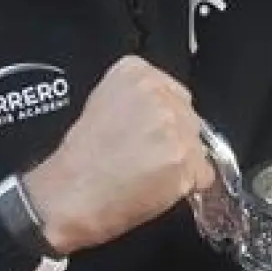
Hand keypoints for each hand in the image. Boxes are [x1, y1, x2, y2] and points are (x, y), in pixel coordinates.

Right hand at [21, 57, 216, 254]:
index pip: (173, 91)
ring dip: (181, 162)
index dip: (162, 118)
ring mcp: (174, 128)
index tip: (148, 132)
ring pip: (198, 145)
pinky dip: (187, 185)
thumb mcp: (101, 103)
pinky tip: (157, 188)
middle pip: (188, 116)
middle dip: (174, 138)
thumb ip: (137, 98)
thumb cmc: (78, 160)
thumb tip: (166, 110)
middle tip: (146, 157)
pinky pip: (204, 173)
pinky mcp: (185, 162)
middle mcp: (158, 95)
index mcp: (136, 73)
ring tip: (147, 174)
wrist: (67, 196)